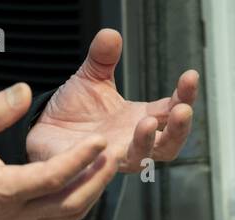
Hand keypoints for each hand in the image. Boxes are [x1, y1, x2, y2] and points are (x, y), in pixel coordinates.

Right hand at [0, 82, 115, 219]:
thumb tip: (23, 92)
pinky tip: (90, 179)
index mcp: (3, 190)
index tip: (99, 140)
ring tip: (107, 165)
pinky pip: (62, 215)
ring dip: (93, 190)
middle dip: (97, 178)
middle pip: (71, 202)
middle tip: (115, 155)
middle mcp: (17, 213)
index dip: (79, 159)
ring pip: (71, 213)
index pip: (52, 178)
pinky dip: (81, 198)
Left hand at [28, 28, 197, 173]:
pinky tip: (109, 145)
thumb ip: (102, 58)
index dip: (184, 96)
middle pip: (168, 145)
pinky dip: (109, 159)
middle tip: (182, 109)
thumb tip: (110, 35)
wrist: (44, 130)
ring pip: (141, 159)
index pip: (171, 111)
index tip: (190, 77)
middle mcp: (132, 142)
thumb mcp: (91, 78)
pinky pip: (104, 169)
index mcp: (139, 119)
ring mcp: (113, 159)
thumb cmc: (74, 109)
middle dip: (179, 128)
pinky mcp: (90, 169)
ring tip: (148, 123)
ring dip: (147, 143)